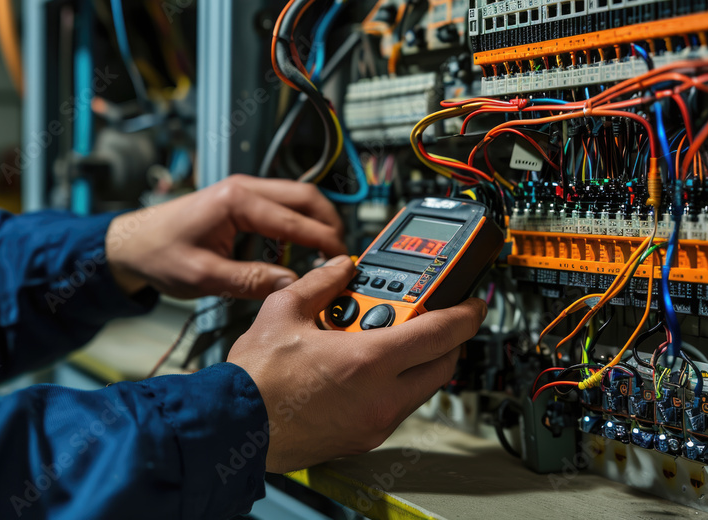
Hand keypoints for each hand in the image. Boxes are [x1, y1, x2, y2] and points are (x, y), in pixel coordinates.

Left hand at [105, 175, 346, 298]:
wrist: (129, 244)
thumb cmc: (158, 254)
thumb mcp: (204, 277)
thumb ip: (250, 280)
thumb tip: (291, 284)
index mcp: (236, 201)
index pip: (295, 220)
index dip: (323, 242)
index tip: (341, 262)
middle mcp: (243, 188)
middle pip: (306, 197)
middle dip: (329, 224)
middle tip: (341, 255)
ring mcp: (243, 191)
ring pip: (297, 198)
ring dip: (315, 223)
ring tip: (324, 255)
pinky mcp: (241, 201)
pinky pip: (281, 207)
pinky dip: (297, 225)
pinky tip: (296, 251)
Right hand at [227, 255, 486, 472]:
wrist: (235, 428)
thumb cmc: (254, 381)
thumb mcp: (283, 311)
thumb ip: (321, 282)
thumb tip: (340, 268)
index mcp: (368, 362)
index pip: (441, 332)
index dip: (465, 312)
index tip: (472, 301)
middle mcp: (381, 397)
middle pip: (442, 362)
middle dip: (443, 335)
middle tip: (426, 314)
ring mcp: (376, 423)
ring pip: (423, 387)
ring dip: (417, 359)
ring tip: (382, 336)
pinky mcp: (364, 438)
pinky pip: (398, 405)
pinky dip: (394, 382)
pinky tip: (363, 366)